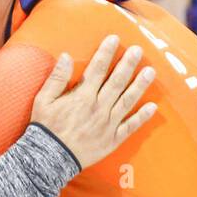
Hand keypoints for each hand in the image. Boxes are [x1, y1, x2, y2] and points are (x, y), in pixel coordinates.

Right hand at [31, 35, 157, 168]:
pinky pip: (130, 127)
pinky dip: (142, 117)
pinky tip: (153, 107)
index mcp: (82, 96)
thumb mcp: (43, 100)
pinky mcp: (112, 139)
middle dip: (128, 64)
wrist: (49, 158)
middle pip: (116, 81)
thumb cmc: (45, 128)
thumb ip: (57, 78)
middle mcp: (98, 107)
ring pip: (127, 100)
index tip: (115, 39)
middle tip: (139, 50)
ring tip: (151, 71)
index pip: (97, 69)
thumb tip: (66, 56)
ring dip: (140, 85)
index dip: (106, 52)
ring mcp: (107, 124)